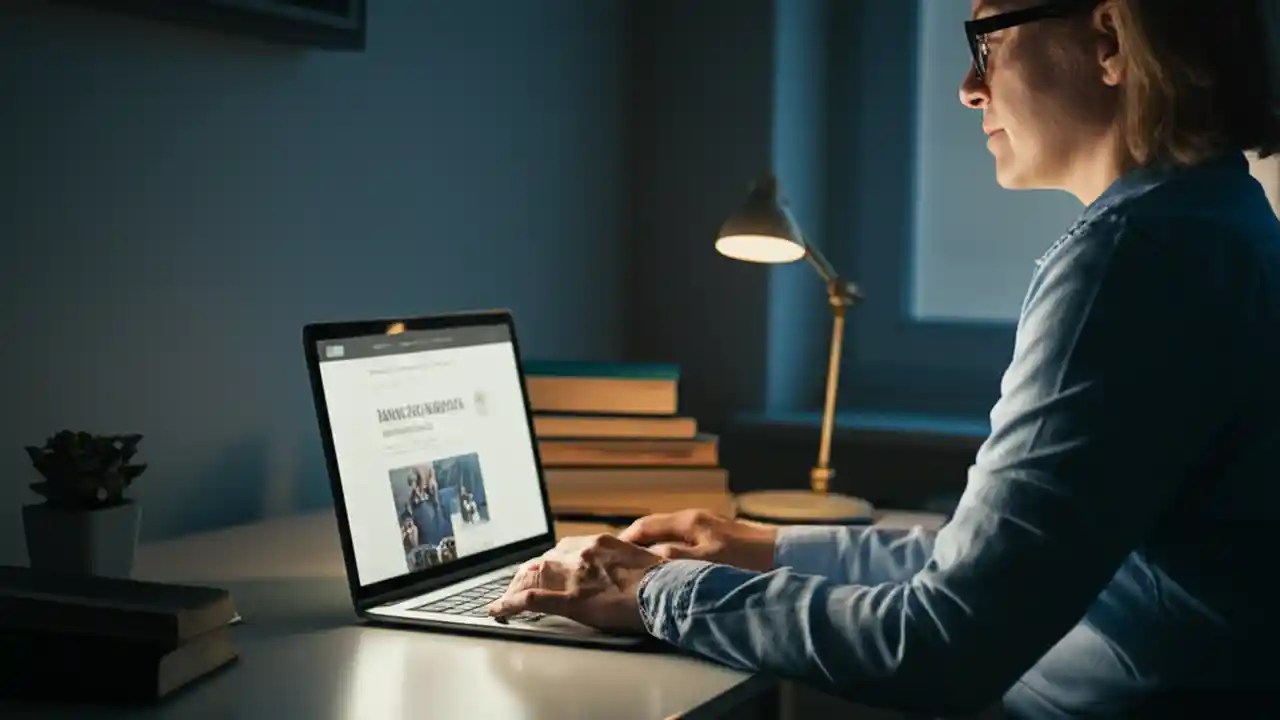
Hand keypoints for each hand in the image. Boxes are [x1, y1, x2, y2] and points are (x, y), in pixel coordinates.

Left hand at [486, 534, 665, 632]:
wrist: (668, 592)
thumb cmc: (662, 580)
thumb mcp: (640, 559)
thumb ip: (620, 560)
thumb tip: (619, 568)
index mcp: (598, 543)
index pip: (561, 550)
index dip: (547, 563)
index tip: (543, 571)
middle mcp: (582, 553)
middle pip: (542, 561)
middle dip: (526, 575)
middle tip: (518, 587)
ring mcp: (575, 576)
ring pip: (532, 576)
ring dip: (515, 589)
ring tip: (505, 601)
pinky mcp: (572, 600)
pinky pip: (531, 600)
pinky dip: (509, 605)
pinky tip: (498, 611)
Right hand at [617, 509, 778, 571]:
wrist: (789, 556)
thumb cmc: (748, 561)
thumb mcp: (706, 563)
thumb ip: (673, 561)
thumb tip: (645, 561)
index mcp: (688, 522)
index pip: (644, 526)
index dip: (624, 541)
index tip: (608, 555)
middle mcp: (696, 519)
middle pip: (656, 529)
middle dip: (636, 545)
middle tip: (621, 565)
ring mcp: (711, 527)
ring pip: (671, 537)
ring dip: (656, 551)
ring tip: (644, 571)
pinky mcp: (723, 538)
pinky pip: (687, 544)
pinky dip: (674, 554)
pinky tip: (676, 571)